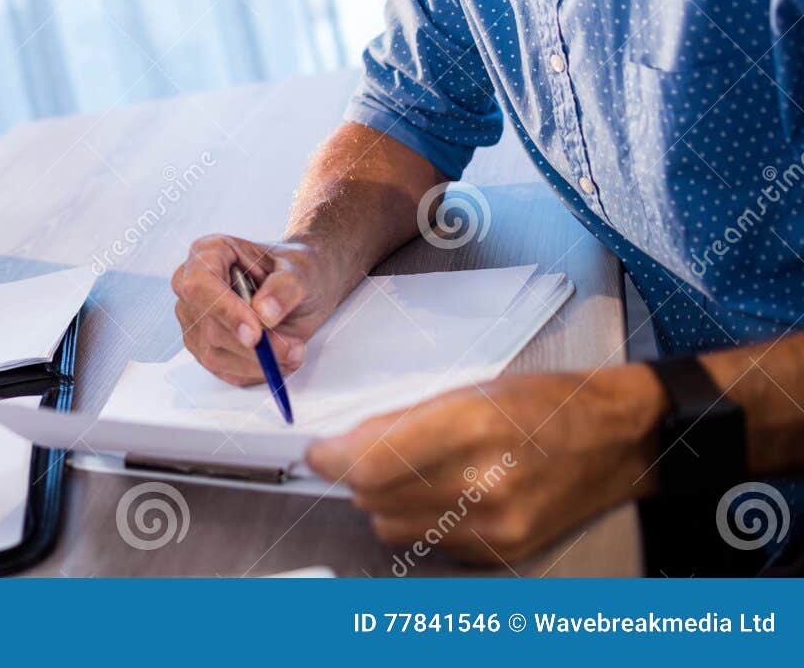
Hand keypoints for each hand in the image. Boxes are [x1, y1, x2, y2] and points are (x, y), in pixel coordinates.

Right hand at [171, 234, 340, 386]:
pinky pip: (224, 370)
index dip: (224, 311)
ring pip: (214, 354)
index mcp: (209, 253)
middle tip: (292, 347)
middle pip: (209, 327)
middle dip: (253, 347)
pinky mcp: (205, 347)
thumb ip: (284, 288)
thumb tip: (264, 311)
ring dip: (258, 363)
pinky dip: (255, 372)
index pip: (200, 285)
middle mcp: (194, 286)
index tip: (255, 333)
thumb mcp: (302, 269)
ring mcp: (196, 319)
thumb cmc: (296, 269)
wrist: (303, 287)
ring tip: (293, 351)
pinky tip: (279, 360)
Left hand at [305, 366, 664, 564]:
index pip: (370, 463)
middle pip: (375, 498)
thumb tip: (348, 442)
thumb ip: (404, 420)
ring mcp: (496, 524)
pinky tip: (440, 493)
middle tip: (358, 454)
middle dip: (355, 476)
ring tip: (405, 472)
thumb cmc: (550, 403)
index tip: (319, 451)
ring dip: (383, 501)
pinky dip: (418, 520)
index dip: (332, 459)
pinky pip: (429, 544)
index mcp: (474, 428)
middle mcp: (485, 484)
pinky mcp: (504, 550)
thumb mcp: (473, 389)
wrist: (619, 439)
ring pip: (394, 527)